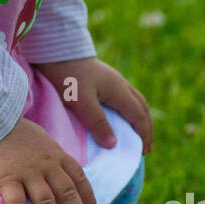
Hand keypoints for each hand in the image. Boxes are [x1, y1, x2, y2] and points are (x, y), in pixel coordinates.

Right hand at [0, 116, 97, 203]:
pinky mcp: (7, 179)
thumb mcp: (39, 137)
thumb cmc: (10, 129)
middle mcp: (46, 165)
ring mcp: (27, 172)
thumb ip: (49, 154)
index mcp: (55, 154)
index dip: (87, 196)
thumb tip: (55, 168)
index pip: (78, 177)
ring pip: (46, 203)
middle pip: (68, 194)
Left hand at [34, 56, 152, 153]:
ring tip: (138, 134)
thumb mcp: (81, 102)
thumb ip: (97, 122)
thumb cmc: (68, 77)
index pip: (139, 116)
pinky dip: (131, 111)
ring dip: (140, 119)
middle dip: (146, 128)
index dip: (144, 135)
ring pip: (136, 102)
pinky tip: (122, 117)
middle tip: (146, 147)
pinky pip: (126, 98)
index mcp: (119, 91)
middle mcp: (121, 85)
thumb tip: (114, 145)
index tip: (145, 152)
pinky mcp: (105, 80)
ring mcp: (114, 81)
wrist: (57, 51)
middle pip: (142, 108)